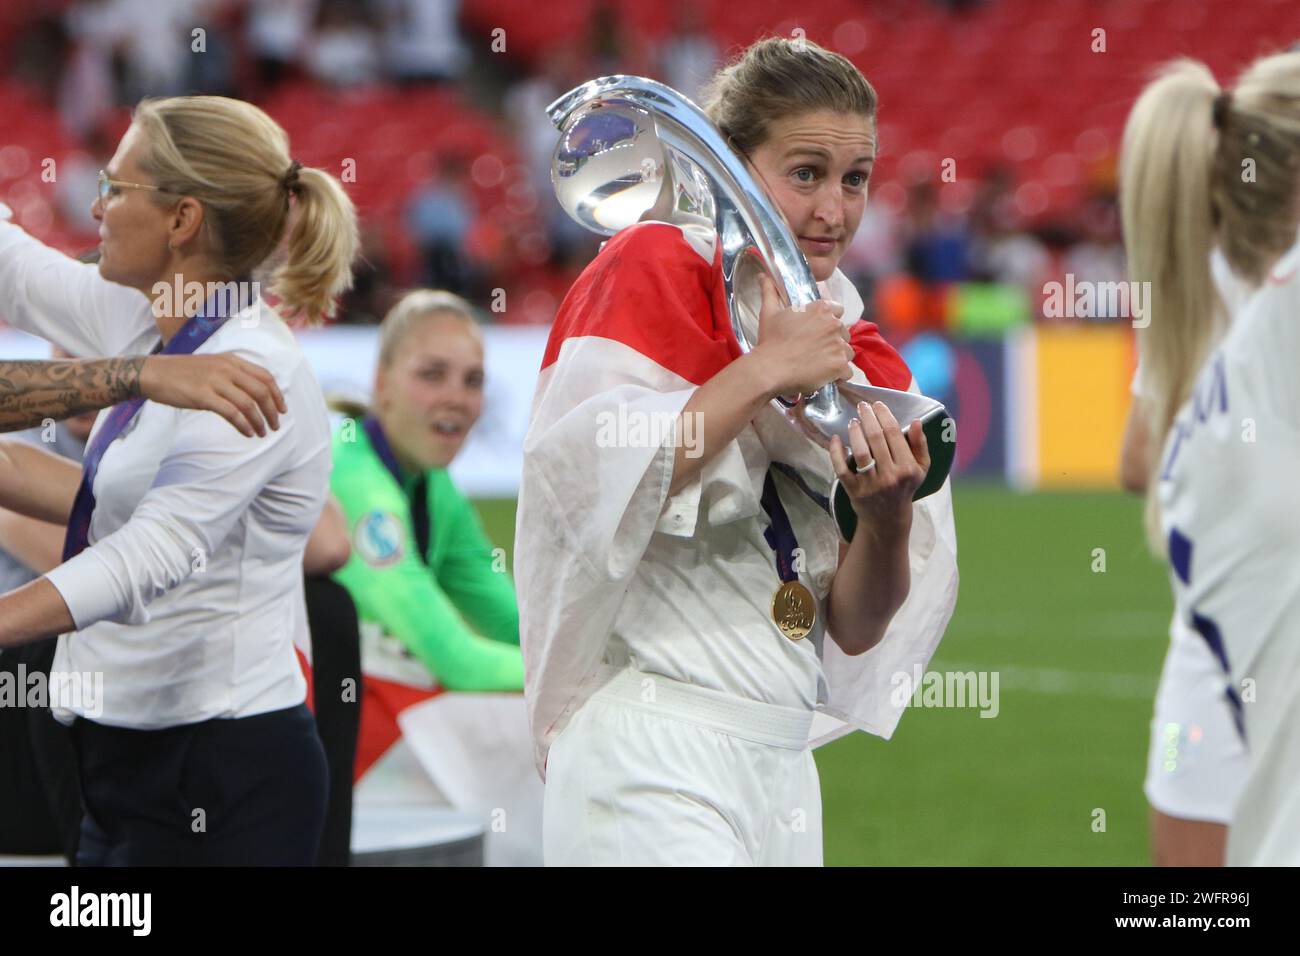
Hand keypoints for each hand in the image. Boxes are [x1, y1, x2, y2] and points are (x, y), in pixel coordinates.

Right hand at [139, 354, 286, 436]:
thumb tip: (254, 393)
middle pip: (261, 391)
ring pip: (248, 403)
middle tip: (275, 425)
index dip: (277, 394)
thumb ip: (233, 375)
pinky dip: (244, 425)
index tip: (282, 409)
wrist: (152, 373)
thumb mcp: (212, 366)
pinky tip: (248, 432)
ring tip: (262, 432)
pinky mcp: (202, 396)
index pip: (265, 377)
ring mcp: (214, 381)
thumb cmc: (182, 372)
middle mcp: (226, 368)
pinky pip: (231, 413)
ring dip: (260, 421)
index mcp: (231, 360)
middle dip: (272, 411)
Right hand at [750, 273, 854, 399]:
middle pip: (843, 332)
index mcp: (821, 309)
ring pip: (847, 352)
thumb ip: (769, 291)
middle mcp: (834, 324)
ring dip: (837, 358)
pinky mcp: (839, 365)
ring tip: (819, 364)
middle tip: (815, 350)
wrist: (769, 368)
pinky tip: (825, 376)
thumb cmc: (770, 340)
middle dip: (833, 340)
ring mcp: (839, 345)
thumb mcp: (769, 312)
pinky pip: (847, 372)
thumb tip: (762, 276)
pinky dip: (838, 375)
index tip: (818, 330)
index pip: (838, 310)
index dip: (828, 321)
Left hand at [829, 400, 930, 535]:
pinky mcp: (854, 490)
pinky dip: (836, 452)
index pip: (894, 434)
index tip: (877, 405)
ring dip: (854, 432)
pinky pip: (842, 468)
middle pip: (875, 439)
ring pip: (860, 452)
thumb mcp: (920, 468)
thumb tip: (916, 421)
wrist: (888, 518)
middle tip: (862, 407)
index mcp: (907, 468)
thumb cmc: (904, 487)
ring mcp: (870, 484)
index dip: (884, 416)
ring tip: (853, 421)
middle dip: (868, 418)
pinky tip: (835, 439)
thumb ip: (920, 444)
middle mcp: (890, 476)